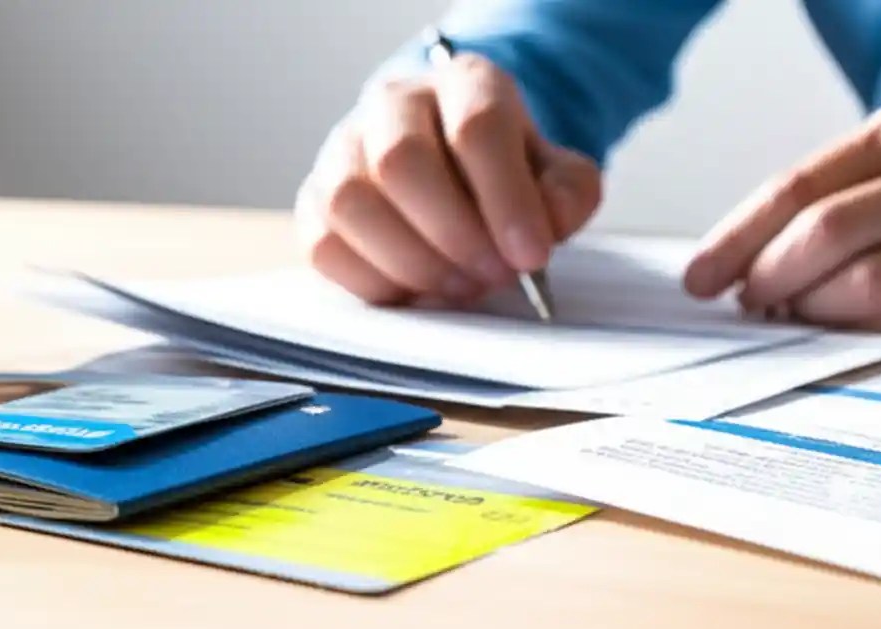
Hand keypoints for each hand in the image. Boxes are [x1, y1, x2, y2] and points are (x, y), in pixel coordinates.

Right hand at [294, 54, 601, 305]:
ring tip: (458, 288)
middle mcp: (393, 103)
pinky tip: (416, 292)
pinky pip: (324, 245)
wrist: (454, 173)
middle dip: (454, 235)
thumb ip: (567, 194)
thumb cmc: (502, 176)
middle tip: (493, 277)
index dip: (506, 199)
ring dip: (413, 262)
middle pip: (402, 161)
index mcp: (462, 83)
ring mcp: (342, 149)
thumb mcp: (555, 176)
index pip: (476, 127)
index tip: (531, 256)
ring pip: (352, 202)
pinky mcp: (314, 202)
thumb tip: (547, 223)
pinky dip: (374, 282)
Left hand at [683, 93, 880, 324]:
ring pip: (857, 254)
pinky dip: (850, 308)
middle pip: (817, 219)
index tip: (698, 275)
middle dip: (761, 270)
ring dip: (803, 296)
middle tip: (739, 306)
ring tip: (782, 317)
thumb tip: (760, 259)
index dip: (737, 233)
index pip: (798, 182)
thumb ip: (861, 203)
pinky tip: (830, 320)